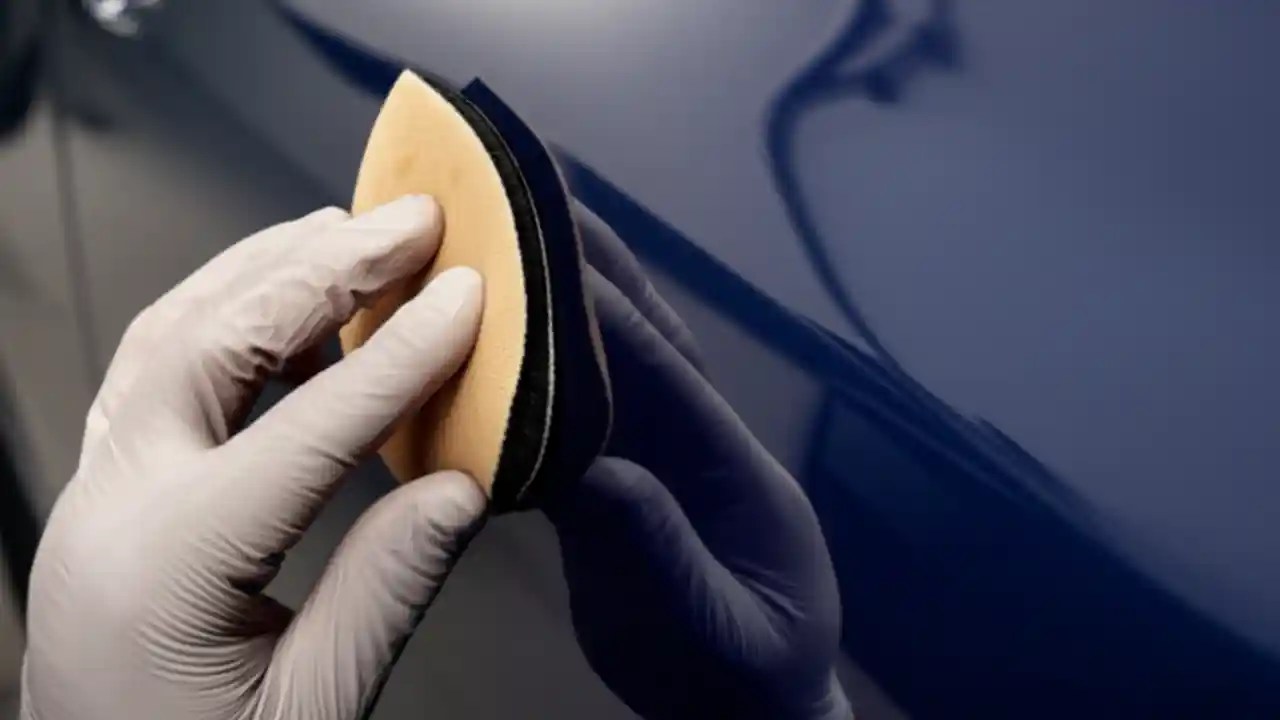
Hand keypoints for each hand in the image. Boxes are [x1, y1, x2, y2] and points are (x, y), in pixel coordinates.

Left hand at [21, 196, 486, 719]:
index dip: (402, 358)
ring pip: (171, 332)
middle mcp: (115, 505)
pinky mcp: (108, 489)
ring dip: (265, 270)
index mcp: (169, 567)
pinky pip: (159, 366)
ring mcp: (99, 489)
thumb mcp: (309, 713)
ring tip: (350, 234)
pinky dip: (231, 314)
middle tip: (408, 223)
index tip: (468, 298)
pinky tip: (293, 310)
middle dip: (323, 268)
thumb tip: (460, 489)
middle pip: (215, 341)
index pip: (309, 432)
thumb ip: (385, 593)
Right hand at [545, 205, 850, 718]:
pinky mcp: (619, 482)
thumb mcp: (713, 630)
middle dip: (594, 261)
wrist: (743, 712)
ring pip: (612, 360)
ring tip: (512, 230)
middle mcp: (697, 443)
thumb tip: (593, 473)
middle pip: (646, 334)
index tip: (548, 247)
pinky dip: (534, 370)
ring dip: (565, 296)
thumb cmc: (741, 677)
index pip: (666, 371)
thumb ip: (659, 552)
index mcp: (734, 470)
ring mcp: (660, 457)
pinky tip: (489, 340)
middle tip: (536, 188)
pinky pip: (574, 411)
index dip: (607, 310)